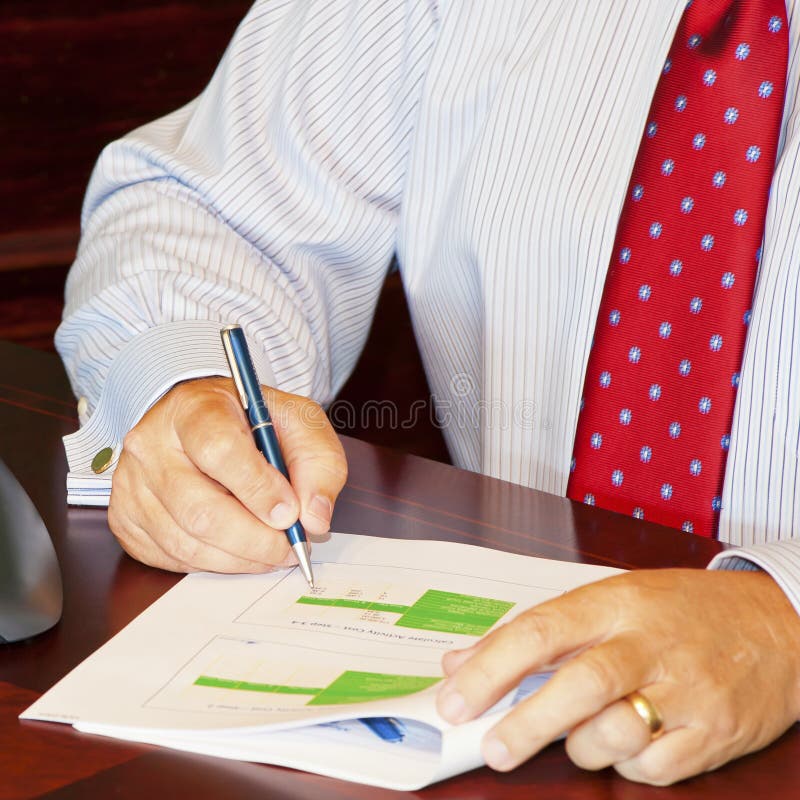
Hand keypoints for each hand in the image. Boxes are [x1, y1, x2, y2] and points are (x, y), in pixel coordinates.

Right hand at [108, 377, 346, 572]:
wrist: (200, 419)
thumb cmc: (250, 420)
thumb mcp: (297, 422)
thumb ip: (318, 463)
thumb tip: (315, 518)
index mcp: (193, 409)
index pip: (219, 450)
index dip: (258, 489)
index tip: (290, 514)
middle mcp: (151, 444)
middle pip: (200, 510)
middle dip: (254, 540)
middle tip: (288, 548)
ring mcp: (132, 484)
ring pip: (186, 542)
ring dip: (239, 559)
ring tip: (270, 552)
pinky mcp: (125, 518)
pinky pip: (170, 558)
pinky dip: (212, 564)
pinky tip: (236, 550)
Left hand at [436, 568, 799, 784]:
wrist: (776, 624)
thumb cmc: (680, 609)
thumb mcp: (610, 599)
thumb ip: (536, 632)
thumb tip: (461, 663)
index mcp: (616, 602)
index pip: (541, 631)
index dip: (490, 668)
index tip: (454, 699)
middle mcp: (649, 644)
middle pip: (578, 687)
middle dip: (526, 724)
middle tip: (493, 748)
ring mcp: (687, 691)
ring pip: (612, 735)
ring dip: (581, 746)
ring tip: (580, 733)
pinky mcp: (715, 734)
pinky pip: (651, 768)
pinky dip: (626, 764)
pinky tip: (627, 742)